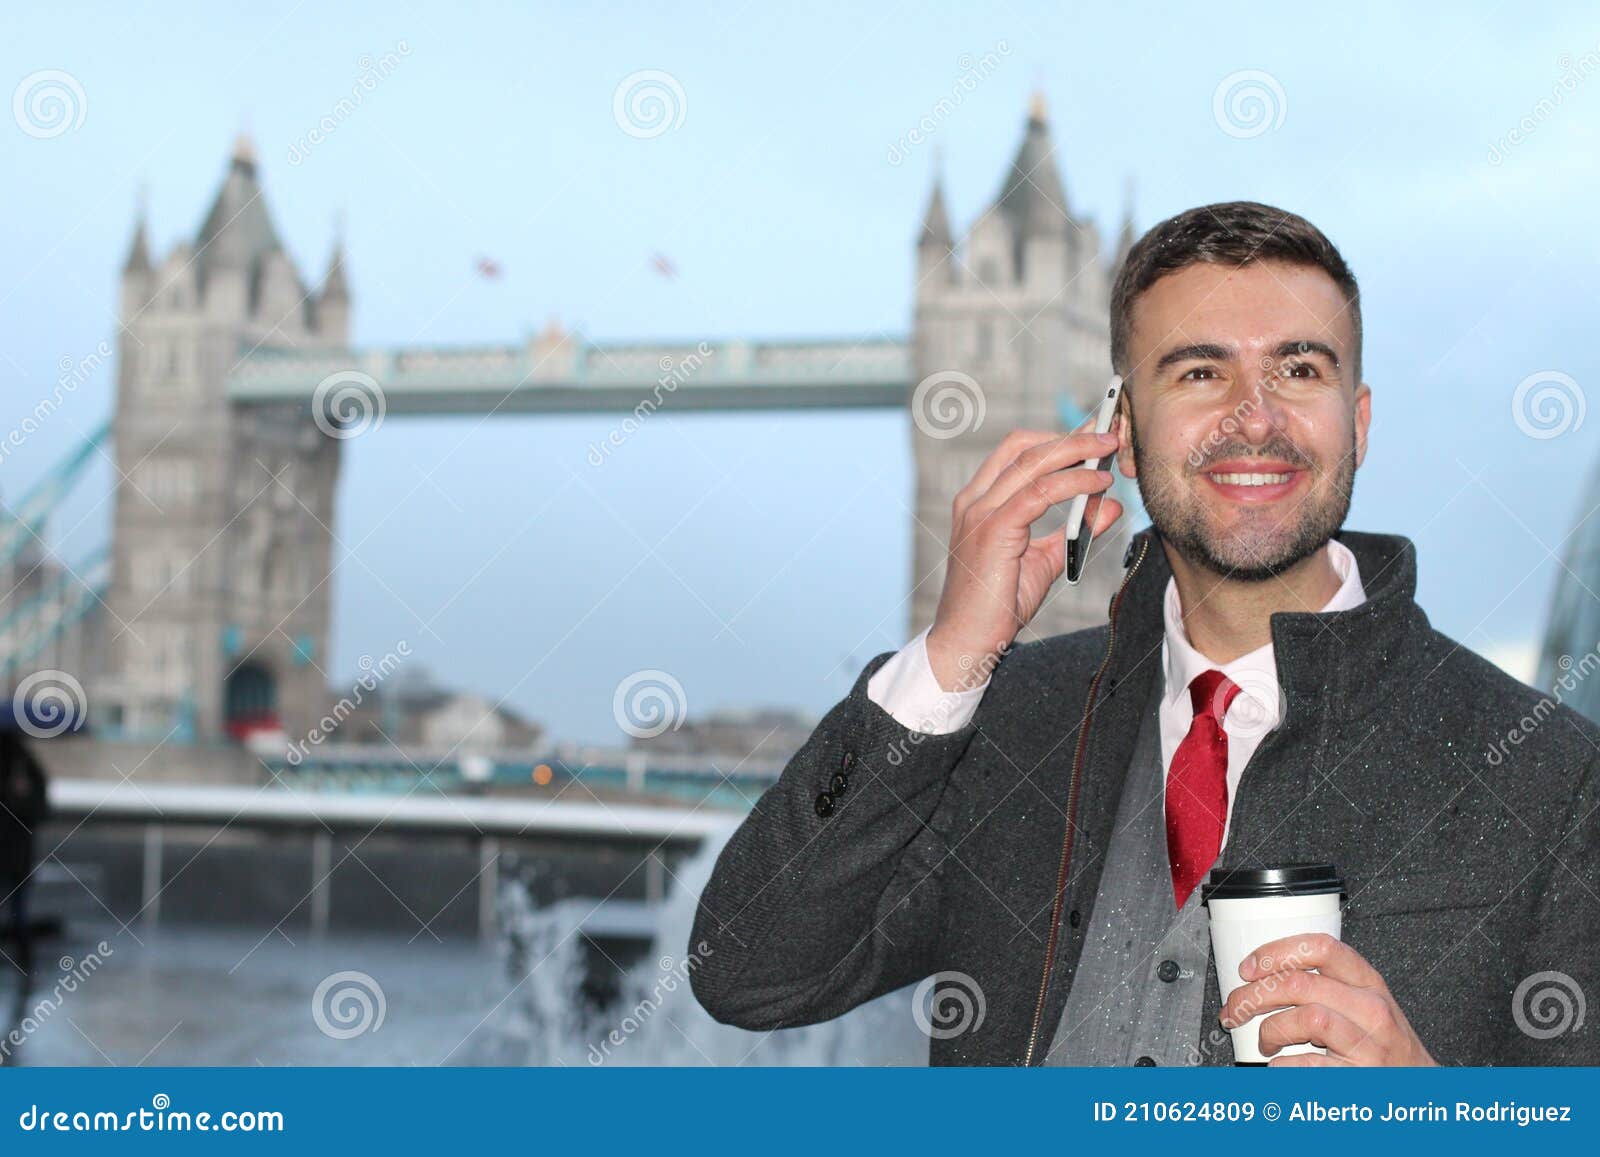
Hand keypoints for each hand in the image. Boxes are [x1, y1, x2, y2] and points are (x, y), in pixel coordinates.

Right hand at [925, 422, 1122, 690]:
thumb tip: (1109, 506)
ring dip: (1077, 451)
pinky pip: (1038, 493)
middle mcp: (976, 500)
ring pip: (1033, 463)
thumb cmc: (998, 603)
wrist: (968, 640)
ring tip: (1110, 450)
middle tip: (1110, 432)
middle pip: (1026, 446)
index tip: (1096, 433)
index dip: (1058, 436)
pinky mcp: (992, 531)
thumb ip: (1072, 530)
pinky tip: (1097, 485)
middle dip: (1072, 435)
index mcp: (980, 500)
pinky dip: (1072, 483)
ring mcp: (981, 513)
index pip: (1018, 451)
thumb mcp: (1045, 559)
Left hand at [1219, 933, 1437, 1065]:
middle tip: (1236, 1010)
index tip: (1248, 968)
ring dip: (1270, 1030)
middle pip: (1299, 984)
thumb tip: (1264, 978)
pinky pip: (1308, 1065)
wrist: (1423, 1091)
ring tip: (1265, 1043)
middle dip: (1253, 996)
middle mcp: (1372, 1008)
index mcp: (1368, 982)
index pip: (1320, 947)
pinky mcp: (1360, 1077)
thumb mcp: (1364, 1003)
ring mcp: (1369, 1044)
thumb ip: (1325, 984)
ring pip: (1305, 1018)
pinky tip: (1280, 1067)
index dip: (1275, 953)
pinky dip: (1283, 1066)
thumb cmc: (1386, 1046)